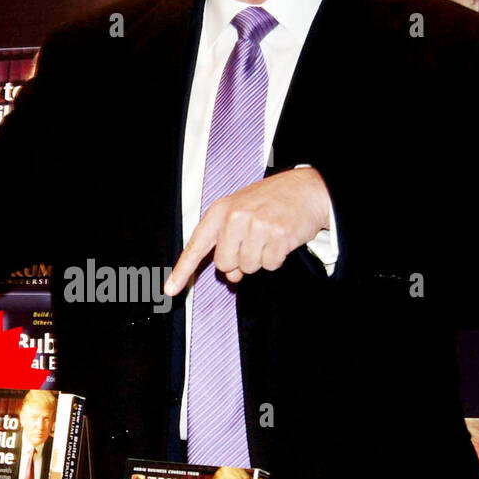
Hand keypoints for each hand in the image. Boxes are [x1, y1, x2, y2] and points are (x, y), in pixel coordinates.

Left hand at [164, 167, 330, 295]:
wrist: (307, 189)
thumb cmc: (272, 200)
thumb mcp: (241, 212)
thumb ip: (228, 241)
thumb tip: (230, 275)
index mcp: (221, 211)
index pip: (196, 246)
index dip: (182, 270)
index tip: (171, 289)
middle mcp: (235, 218)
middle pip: (224, 264)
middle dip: (238, 261)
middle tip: (253, 241)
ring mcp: (257, 227)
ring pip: (248, 268)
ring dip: (259, 258)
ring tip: (268, 236)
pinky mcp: (278, 237)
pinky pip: (269, 265)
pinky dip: (276, 258)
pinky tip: (280, 239)